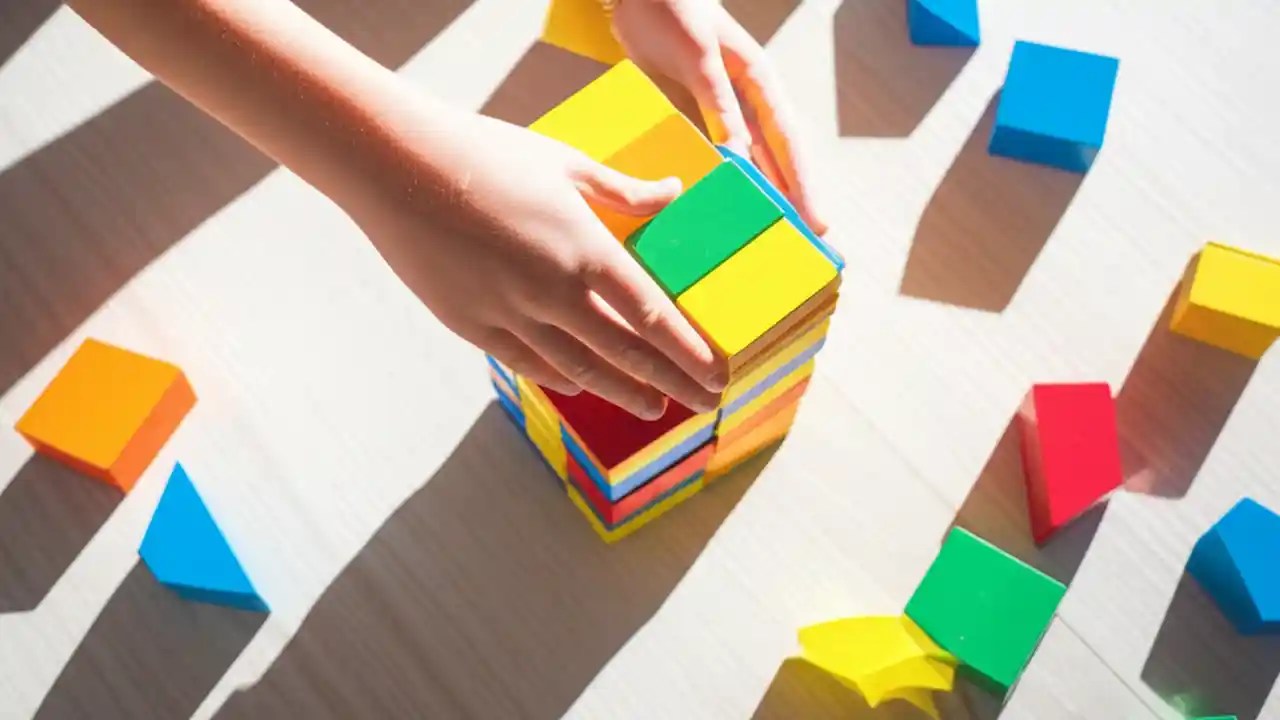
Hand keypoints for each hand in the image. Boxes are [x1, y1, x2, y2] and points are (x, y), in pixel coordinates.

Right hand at [350, 107, 725, 419]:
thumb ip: (623, 190)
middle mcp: (552, 291)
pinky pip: (526, 363)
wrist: (394, 166)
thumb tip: (673, 193)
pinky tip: (581, 387)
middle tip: (703, 404)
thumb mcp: (564, 162)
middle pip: (626, 353)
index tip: (717, 375)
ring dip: (621, 392)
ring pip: (579, 369)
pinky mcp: (470, 324)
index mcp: (585, 248)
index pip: (652, 316)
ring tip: (652, 408)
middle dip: (670, 382)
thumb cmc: (485, 152)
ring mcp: (509, 314)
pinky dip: (561, 378)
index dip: (689, 352)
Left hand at [611, 0, 829, 235]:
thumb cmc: (676, 11)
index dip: (803, 184)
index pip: (789, 143)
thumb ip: (720, 105)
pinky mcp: (694, 112)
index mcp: (760, 83)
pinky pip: (713, 152)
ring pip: (749, 160)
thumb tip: (741, 156)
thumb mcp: (700, 59)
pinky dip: (719, 179)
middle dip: (790, 200)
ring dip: (758, 195)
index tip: (816, 221)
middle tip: (802, 243)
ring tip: (767, 235)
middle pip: (776, 158)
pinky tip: (717, 205)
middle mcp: (748, 100)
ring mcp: (722, 109)